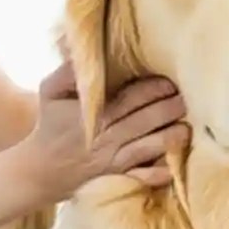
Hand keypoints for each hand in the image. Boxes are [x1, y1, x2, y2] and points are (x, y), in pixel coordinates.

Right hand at [20, 60, 189, 201]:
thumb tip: (83, 49)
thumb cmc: (51, 125)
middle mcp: (107, 138)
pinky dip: (161, 173)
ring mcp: (115, 161)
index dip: (152, 89)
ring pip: (151, 147)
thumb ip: (67, 72)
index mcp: (94, 114)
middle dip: (169, 109)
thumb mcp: (50, 93)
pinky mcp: (119, 179)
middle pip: (146, 120)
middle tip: (187, 99)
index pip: (129, 98)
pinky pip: (144, 178)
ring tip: (187, 126)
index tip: (169, 82)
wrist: (41, 170)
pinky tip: (175, 163)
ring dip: (172, 136)